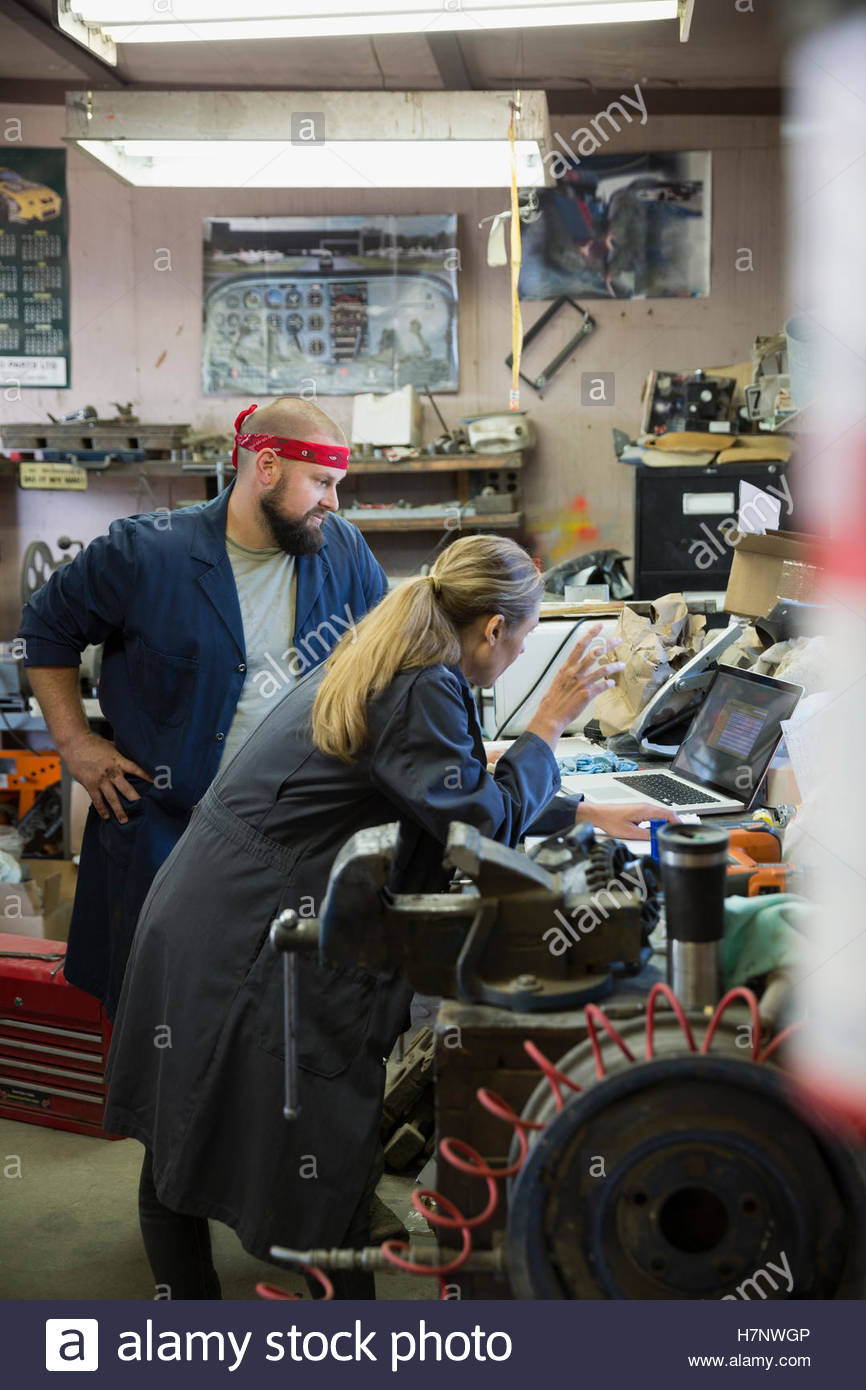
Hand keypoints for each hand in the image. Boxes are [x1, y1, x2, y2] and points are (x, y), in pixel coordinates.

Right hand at [62, 731, 151, 822]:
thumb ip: (121, 754)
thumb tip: (133, 754)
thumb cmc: (93, 743)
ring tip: (124, 820)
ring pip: (111, 797)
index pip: (136, 769)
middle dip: (134, 798)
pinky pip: (97, 799)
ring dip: (118, 810)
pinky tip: (107, 816)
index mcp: (118, 760)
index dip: (146, 776)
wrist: (74, 743)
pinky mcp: (89, 784)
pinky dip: (102, 808)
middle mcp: (111, 772)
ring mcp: (100, 780)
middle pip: (125, 788)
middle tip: (143, 808)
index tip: (155, 783)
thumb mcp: (111, 746)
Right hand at [527, 623, 623, 747]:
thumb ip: (568, 673)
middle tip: (617, 640)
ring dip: (615, 666)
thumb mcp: (558, 681)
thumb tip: (575, 669)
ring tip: (621, 665)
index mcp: (567, 667)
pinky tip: (612, 683)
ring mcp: (582, 683)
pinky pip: (602, 686)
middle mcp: (575, 672)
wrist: (550, 715)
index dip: (590, 634)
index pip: (580, 645)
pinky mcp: (587, 694)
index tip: (598, 626)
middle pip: (594, 653)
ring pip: (603, 669)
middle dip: (608, 644)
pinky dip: (609, 683)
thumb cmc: (552, 700)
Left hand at [577, 801, 678, 841]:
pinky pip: (653, 817)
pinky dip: (656, 824)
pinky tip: (651, 831)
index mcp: (646, 810)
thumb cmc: (610, 820)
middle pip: (667, 815)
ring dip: (662, 825)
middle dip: (671, 826)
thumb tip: (659, 838)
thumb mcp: (630, 833)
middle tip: (669, 837)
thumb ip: (647, 835)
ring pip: (660, 816)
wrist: (598, 814)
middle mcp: (646, 806)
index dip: (678, 823)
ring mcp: (643, 808)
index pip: (669, 814)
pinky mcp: (639, 811)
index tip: (681, 832)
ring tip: (658, 836)